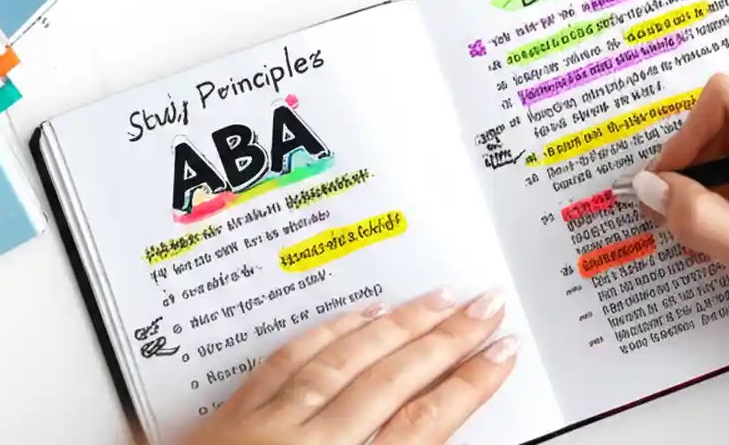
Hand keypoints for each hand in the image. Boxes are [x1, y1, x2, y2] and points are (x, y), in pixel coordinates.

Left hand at [182, 288, 516, 444]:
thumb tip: (425, 435)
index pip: (420, 424)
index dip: (469, 384)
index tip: (500, 353)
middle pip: (390, 379)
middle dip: (446, 338)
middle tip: (485, 305)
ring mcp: (262, 428)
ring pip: (343, 358)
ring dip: (397, 323)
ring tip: (437, 298)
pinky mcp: (227, 418)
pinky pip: (285, 359)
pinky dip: (327, 331)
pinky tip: (355, 314)